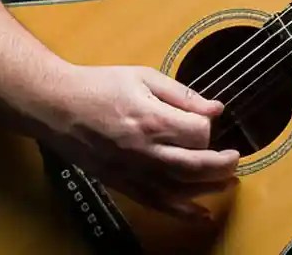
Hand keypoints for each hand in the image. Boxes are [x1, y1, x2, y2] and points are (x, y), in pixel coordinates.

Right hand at [34, 64, 239, 219]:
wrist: (56, 106)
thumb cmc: (98, 87)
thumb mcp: (143, 77)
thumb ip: (182, 94)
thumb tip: (215, 108)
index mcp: (151, 119)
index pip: (198, 133)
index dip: (208, 126)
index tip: (205, 118)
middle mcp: (144, 150)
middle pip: (195, 166)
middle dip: (223, 164)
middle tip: (235, 159)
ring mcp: (132, 171)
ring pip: (180, 189)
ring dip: (209, 188)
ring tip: (229, 182)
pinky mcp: (121, 183)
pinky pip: (157, 203)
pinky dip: (182, 212)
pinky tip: (201, 214)